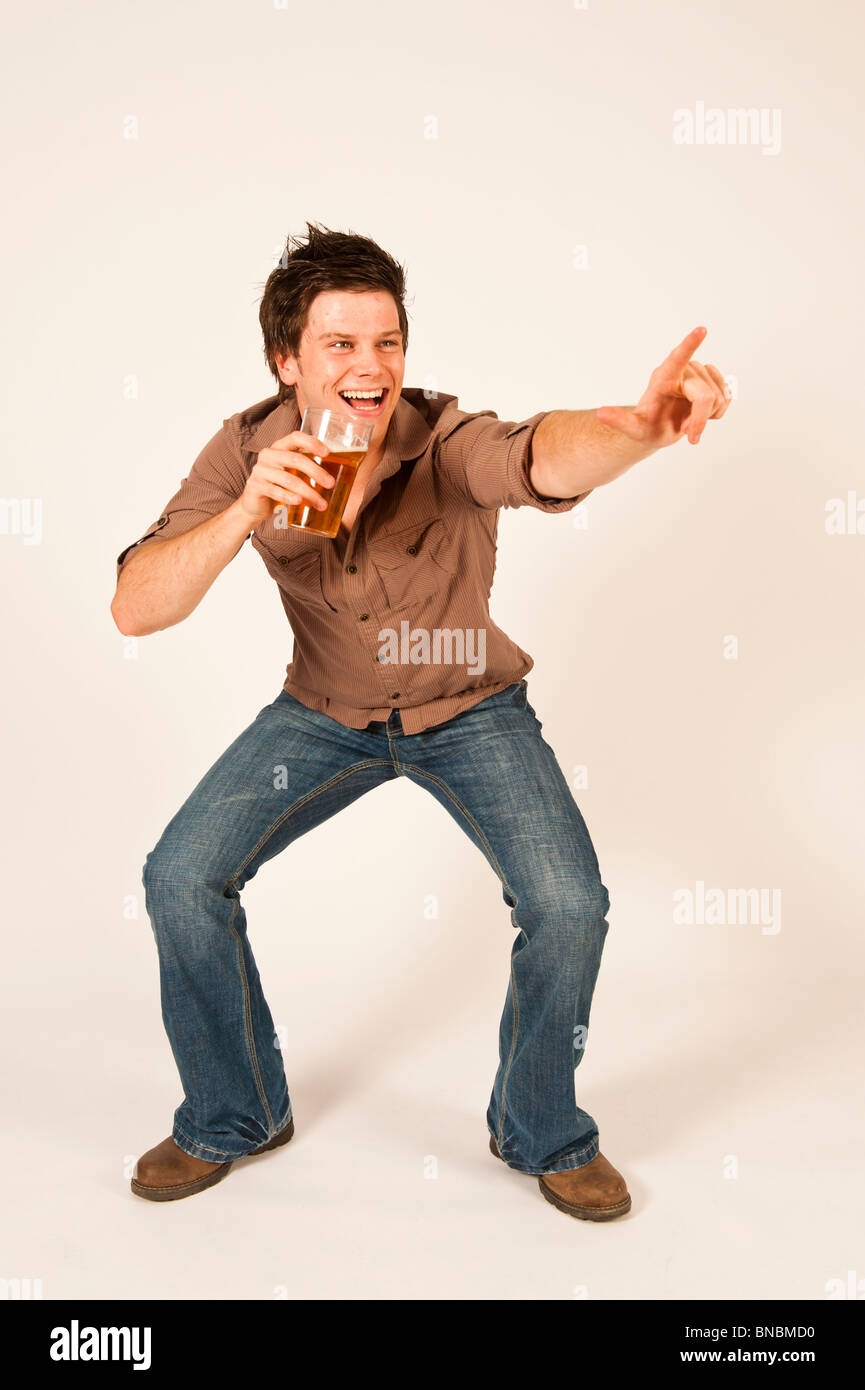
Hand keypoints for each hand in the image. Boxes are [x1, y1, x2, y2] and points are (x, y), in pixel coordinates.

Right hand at [238, 432, 336, 524]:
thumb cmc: (279, 487)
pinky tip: (299, 502)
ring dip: (308, 492)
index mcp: (279, 448)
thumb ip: (307, 470)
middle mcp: (268, 455)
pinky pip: (275, 491)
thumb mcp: (292, 474)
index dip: (312, 443)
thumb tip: (340, 474)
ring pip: (288, 479)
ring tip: (321, 504)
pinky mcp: (255, 486)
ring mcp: (260, 470)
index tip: (328, 453)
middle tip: (330, 484)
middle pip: (295, 459)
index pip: (295, 437)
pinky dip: (289, 497)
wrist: (255, 505)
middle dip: (316, 472)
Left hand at [596, 327, 731, 448]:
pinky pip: (727, 397)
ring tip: (689, 421)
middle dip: (699, 419)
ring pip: (719, 397)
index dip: (690, 344)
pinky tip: (702, 415)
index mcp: (664, 376)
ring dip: (707, 416)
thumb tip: (601, 413)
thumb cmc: (646, 426)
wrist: (659, 429)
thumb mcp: (633, 428)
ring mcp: (700, 375)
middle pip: (704, 395)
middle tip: (688, 434)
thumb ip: (620, 421)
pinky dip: (717, 413)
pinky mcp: (714, 382)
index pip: (678, 358)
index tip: (701, 329)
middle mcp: (684, 371)